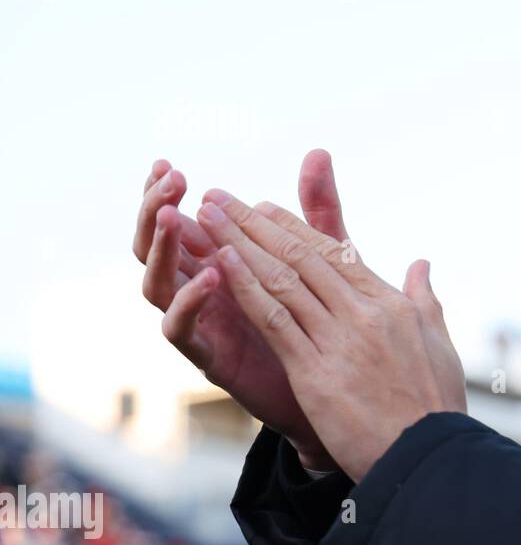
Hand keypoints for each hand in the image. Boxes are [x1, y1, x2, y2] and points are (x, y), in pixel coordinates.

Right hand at [134, 151, 352, 471]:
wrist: (342, 392)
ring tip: (172, 216)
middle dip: (156, 211)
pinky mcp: (213, 358)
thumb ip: (317, 211)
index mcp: (220, 264)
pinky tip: (210, 275)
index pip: (180, 223)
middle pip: (155, 247)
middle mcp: (202, 292)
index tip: (167, 164)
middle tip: (168, 182)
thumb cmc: (326, 323)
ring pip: (156, 285)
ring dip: (162, 249)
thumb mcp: (326, 259)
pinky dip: (190, 301)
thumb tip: (318, 152)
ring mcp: (204, 325)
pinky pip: (182, 330)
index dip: (166, 195)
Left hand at [194, 189, 467, 481]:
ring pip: (282, 279)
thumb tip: (421, 265)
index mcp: (392, 304)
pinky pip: (274, 319)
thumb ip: (424, 300)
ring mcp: (340, 339)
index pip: (335, 253)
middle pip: (301, 256)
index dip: (294, 227)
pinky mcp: (316, 370)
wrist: (427, 456)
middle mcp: (365, 312)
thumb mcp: (438, 343)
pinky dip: (245, 287)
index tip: (262, 208)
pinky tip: (219, 264)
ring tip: (207, 217)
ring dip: (239, 243)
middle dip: (255, 223)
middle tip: (219, 197)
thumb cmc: (436, 406)